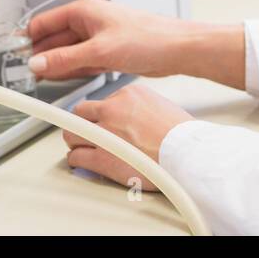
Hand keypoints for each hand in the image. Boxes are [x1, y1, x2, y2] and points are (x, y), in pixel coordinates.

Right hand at [24, 0, 183, 80]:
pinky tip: (62, 77)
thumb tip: (39, 63)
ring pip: (68, 50)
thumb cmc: (149, 38)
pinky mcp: (109, 51)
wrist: (176, 49)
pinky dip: (71, 68)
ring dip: (55, 63)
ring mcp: (99, 37)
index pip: (45, 22)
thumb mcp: (100, 51)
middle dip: (40, 53)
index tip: (14, 54)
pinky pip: (82, 59)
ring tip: (39, 78)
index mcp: (85, 11)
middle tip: (24, 72)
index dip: (28, 38)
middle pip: (55, 37)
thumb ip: (66, 58)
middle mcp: (90, 21)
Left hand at [62, 83, 192, 189]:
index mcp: (129, 94)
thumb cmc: (181, 135)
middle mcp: (113, 109)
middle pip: (80, 113)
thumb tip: (129, 120)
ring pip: (72, 133)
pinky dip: (77, 161)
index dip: (102, 115)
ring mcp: (104, 132)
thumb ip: (138, 109)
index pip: (102, 101)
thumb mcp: (160, 106)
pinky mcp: (101, 156)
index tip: (104, 123)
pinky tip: (83, 163)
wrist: (186, 154)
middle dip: (82, 125)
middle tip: (86, 134)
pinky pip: (76, 157)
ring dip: (77, 142)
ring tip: (83, 148)